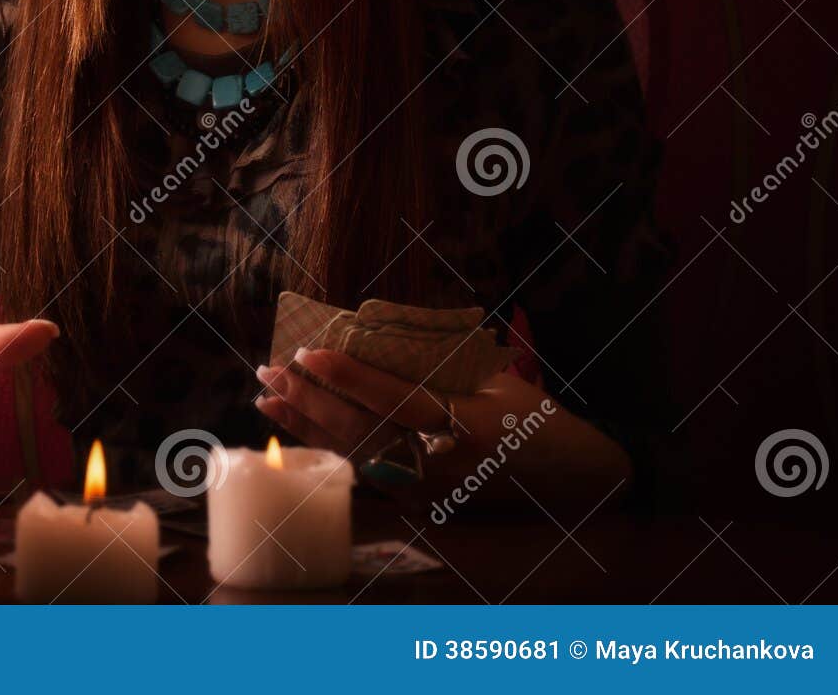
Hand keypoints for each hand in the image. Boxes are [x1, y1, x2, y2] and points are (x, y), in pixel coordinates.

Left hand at [255, 348, 630, 505]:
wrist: (570, 479)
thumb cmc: (533, 416)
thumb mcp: (493, 381)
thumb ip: (436, 365)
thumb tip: (366, 336)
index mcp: (467, 425)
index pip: (393, 399)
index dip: (347, 376)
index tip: (307, 352)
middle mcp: (443, 462)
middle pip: (360, 429)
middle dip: (310, 399)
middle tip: (269, 369)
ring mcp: (429, 488)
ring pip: (352, 452)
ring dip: (306, 424)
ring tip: (267, 397)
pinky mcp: (420, 501)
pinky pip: (362, 469)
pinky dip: (324, 444)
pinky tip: (296, 427)